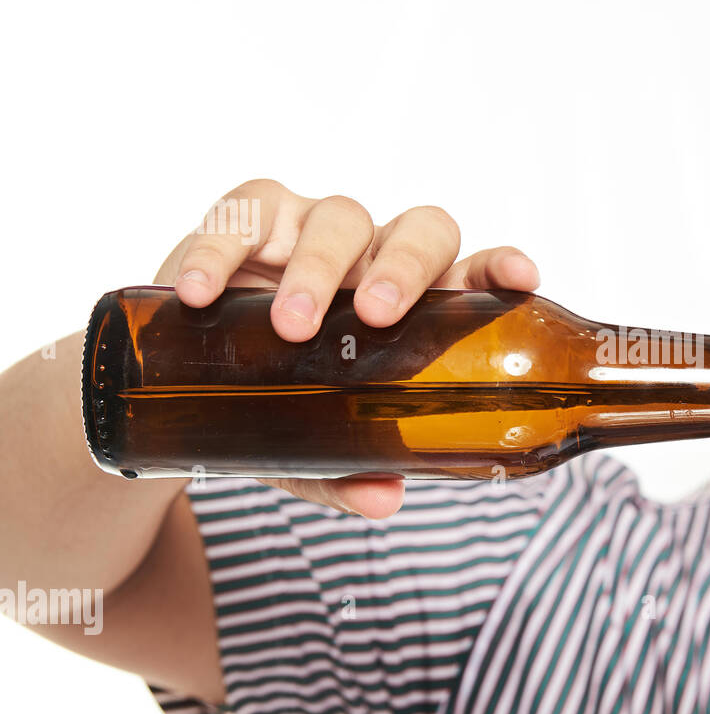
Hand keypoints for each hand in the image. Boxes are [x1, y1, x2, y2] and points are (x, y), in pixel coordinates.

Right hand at [153, 178, 540, 518]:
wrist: (185, 390)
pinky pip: (242, 215)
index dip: (499, 268)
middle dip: (404, 269)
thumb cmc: (276, 406)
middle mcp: (377, 260)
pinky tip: (205, 294)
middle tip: (377, 318)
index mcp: (416, 307)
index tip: (521, 279)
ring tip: (291, 326)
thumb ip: (346, 471)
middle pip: (419, 231)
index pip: (474, 273)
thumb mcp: (312, 449)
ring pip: (339, 218)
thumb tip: (383, 499)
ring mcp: (315, 233)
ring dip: (318, 270)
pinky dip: (221, 251)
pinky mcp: (249, 223)